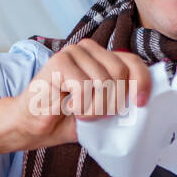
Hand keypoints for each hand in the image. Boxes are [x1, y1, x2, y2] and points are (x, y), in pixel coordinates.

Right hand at [10, 38, 153, 148]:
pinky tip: (71, 109)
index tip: (139, 103)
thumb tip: (145, 102)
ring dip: (95, 108)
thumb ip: (121, 100)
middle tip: (95, 115)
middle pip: (120, 72)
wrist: (30, 126)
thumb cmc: (66, 119)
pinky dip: (83, 106)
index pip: (133, 62)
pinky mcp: (60, 62)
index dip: (142, 82)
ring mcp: (73, 52)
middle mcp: (89, 50)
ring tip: (80, 113)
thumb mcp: (102, 110)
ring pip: (104, 81)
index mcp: (102, 58)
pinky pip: (86, 86)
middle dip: (112, 102)